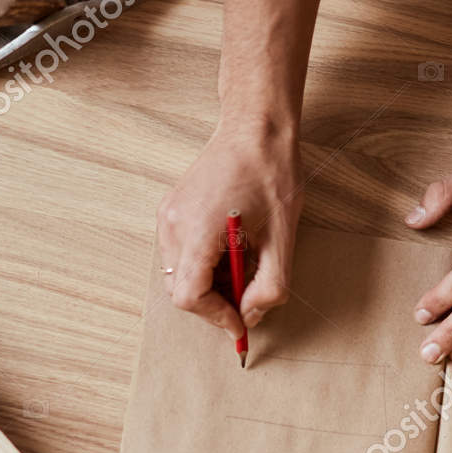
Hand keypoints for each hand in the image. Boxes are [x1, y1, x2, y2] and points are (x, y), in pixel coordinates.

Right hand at [156, 122, 303, 339]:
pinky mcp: (171, 210)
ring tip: (242, 269)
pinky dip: (203, 265)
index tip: (240, 324)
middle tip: (246, 298)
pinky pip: (179, 254)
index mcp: (199, 230)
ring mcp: (168, 216)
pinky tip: (230, 252)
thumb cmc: (270, 173)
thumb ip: (269, 285)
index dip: (216, 316)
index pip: (190, 296)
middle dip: (215, 303)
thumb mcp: (282, 238)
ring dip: (209, 284)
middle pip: (181, 290)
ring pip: (178, 275)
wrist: (255, 128)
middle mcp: (174, 224)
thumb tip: (251, 315)